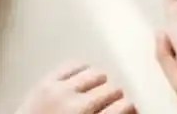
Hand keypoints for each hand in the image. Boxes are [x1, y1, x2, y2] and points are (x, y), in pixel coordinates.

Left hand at [16, 63, 134, 113]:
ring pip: (96, 74)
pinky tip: (83, 76)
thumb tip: (130, 111)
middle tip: (114, 100)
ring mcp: (60, 92)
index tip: (130, 108)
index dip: (129, 108)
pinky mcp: (46, 82)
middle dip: (116, 96)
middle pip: (112, 90)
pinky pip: (73, 65)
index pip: (123, 108)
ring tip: (99, 88)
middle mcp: (78, 108)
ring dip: (101, 82)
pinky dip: (82, 69)